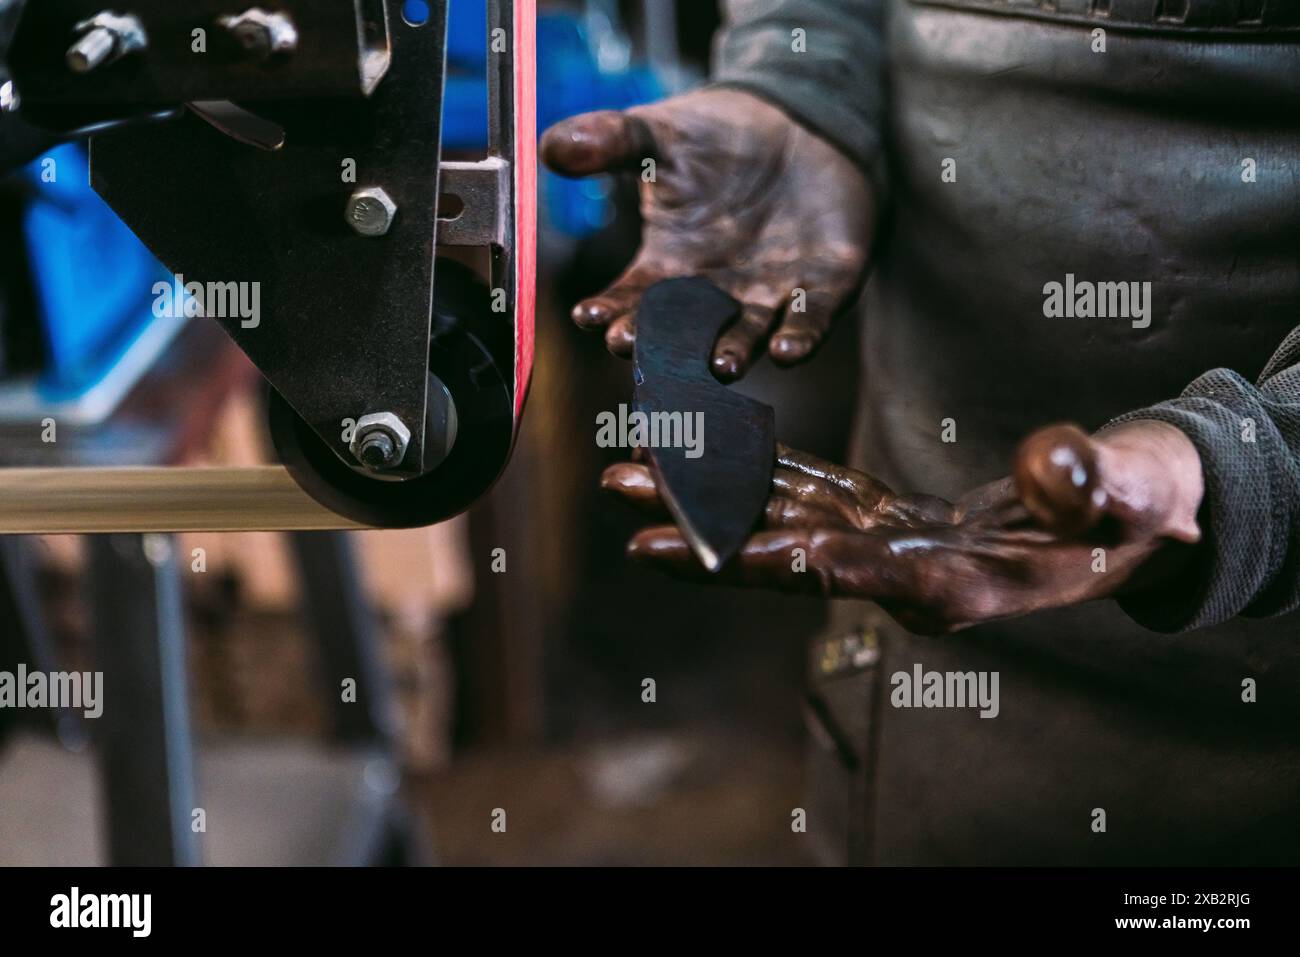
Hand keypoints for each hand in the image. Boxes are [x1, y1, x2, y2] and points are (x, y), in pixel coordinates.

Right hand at [540, 88, 875, 379]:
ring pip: (746, 338)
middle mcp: (715, 293)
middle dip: (667, 348)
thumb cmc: (716, 138)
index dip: (611, 310)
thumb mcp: (658, 135)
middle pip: (686, 334)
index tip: (588, 317)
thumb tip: (551, 146)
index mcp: (670, 265)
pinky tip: (786, 351)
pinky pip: (809, 321)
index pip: (634, 298)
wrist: (796, 125)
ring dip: (733, 355)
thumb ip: (609, 142)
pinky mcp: (822, 287)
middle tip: (643, 354)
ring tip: (721, 366)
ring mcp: (768, 295)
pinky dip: (799, 338)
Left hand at [601, 422, 1203, 634]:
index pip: (873, 579)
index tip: (736, 550)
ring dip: (704, 502)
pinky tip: (705, 451)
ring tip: (629, 475)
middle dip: (711, 548)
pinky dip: (752, 472)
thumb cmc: (1129, 514)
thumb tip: (1055, 463)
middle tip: (632, 529)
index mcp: (958, 585)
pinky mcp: (876, 517)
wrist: (1110, 528)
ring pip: (777, 522)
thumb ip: (1093, 486)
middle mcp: (900, 575)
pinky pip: (802, 491)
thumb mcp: (1130, 498)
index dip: (806, 565)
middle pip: (791, 563)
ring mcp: (881, 546)